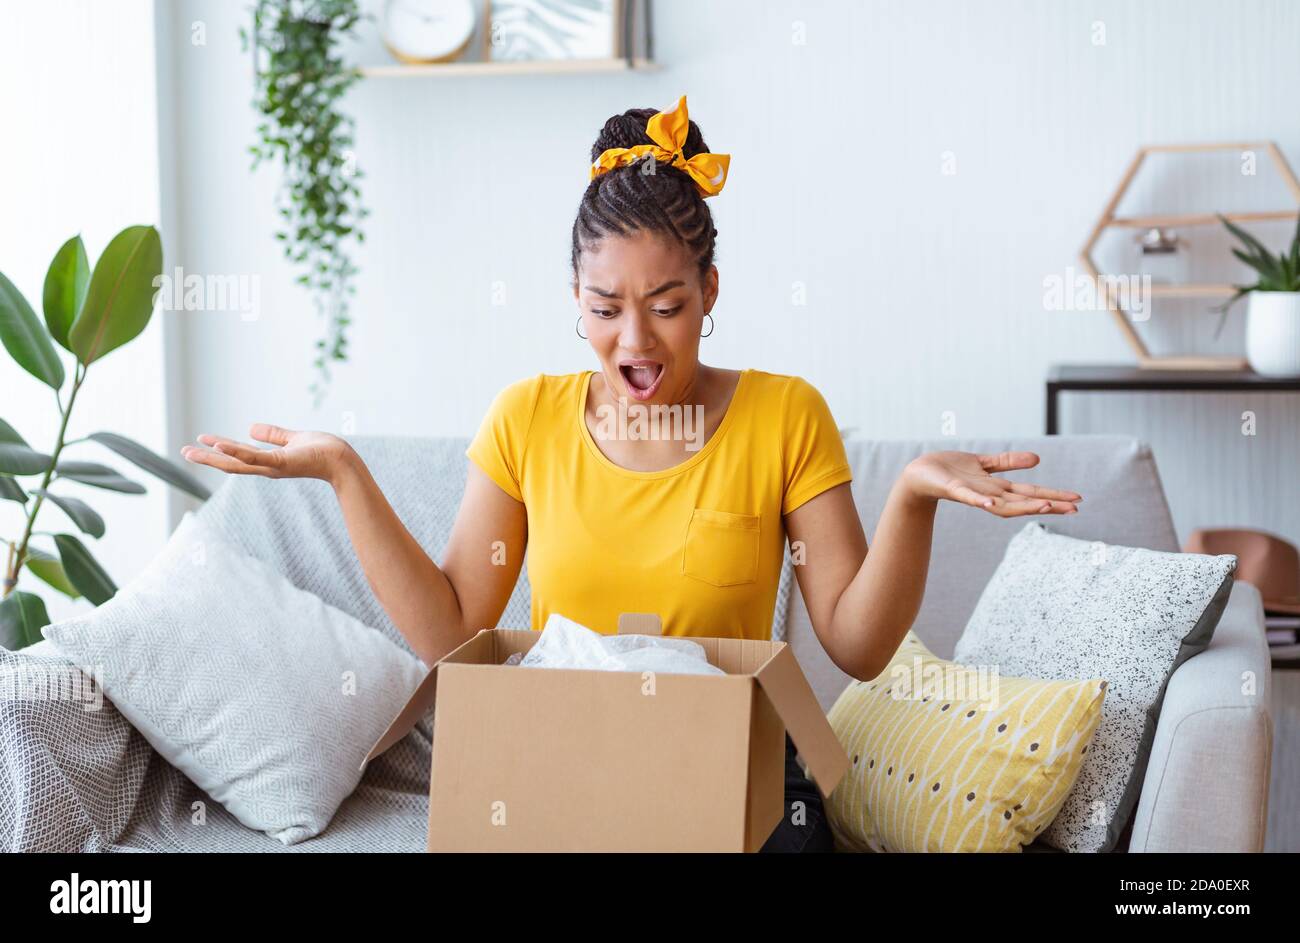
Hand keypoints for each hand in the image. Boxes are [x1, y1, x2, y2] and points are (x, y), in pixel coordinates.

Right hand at [180, 424, 353, 484]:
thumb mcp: (292, 439)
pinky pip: (255, 457)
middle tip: (183, 452)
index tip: (199, 442)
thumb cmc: (323, 451)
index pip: (237, 455)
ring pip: (236, 463)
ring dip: (213, 456)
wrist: (342, 460)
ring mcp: (273, 466)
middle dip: (207, 458)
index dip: (218, 449)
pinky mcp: (282, 463)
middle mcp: (267, 467)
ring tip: (191, 451)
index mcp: (268, 461)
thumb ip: (273, 435)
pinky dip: (236, 451)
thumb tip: (250, 429)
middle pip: (230, 463)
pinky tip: (219, 445)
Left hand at [902, 450, 1079, 516]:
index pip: (1030, 494)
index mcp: (996, 488)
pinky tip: (991, 503)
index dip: (1053, 497)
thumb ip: (1008, 462)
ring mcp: (973, 494)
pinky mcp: (954, 489)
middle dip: (1049, 505)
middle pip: (1023, 502)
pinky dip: (980, 501)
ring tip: (1047, 507)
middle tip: (1074, 510)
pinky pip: (968, 497)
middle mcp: (989, 495)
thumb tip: (1037, 460)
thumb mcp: (984, 463)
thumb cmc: (950, 470)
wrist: (920, 473)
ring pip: (1001, 504)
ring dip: (1023, 506)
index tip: (1076, 501)